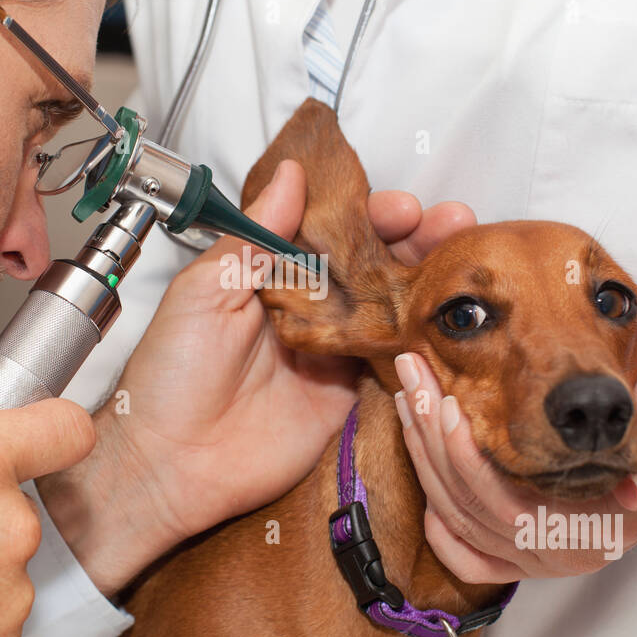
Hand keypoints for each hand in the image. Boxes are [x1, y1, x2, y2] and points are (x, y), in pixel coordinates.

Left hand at [39, 159, 473, 593]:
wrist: (170, 463)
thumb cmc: (170, 374)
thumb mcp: (205, 288)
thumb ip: (256, 234)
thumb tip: (292, 174)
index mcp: (274, 275)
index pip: (334, 232)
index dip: (372, 214)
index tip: (400, 205)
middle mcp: (311, 309)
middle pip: (375, 265)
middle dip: (417, 241)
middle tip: (452, 223)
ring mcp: (334, 353)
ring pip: (393, 307)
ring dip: (431, 282)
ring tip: (467, 261)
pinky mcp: (348, 398)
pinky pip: (394, 365)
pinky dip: (425, 343)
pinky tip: (455, 323)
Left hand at [395, 350, 636, 581]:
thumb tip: (630, 488)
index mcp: (607, 526)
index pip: (512, 506)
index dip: (469, 459)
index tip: (446, 401)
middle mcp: (570, 552)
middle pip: (473, 510)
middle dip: (431, 441)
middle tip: (413, 375)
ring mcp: (545, 554)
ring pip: (460, 520)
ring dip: (424, 457)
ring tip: (410, 392)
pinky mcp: (529, 544)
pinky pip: (469, 553)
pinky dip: (437, 519)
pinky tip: (422, 466)